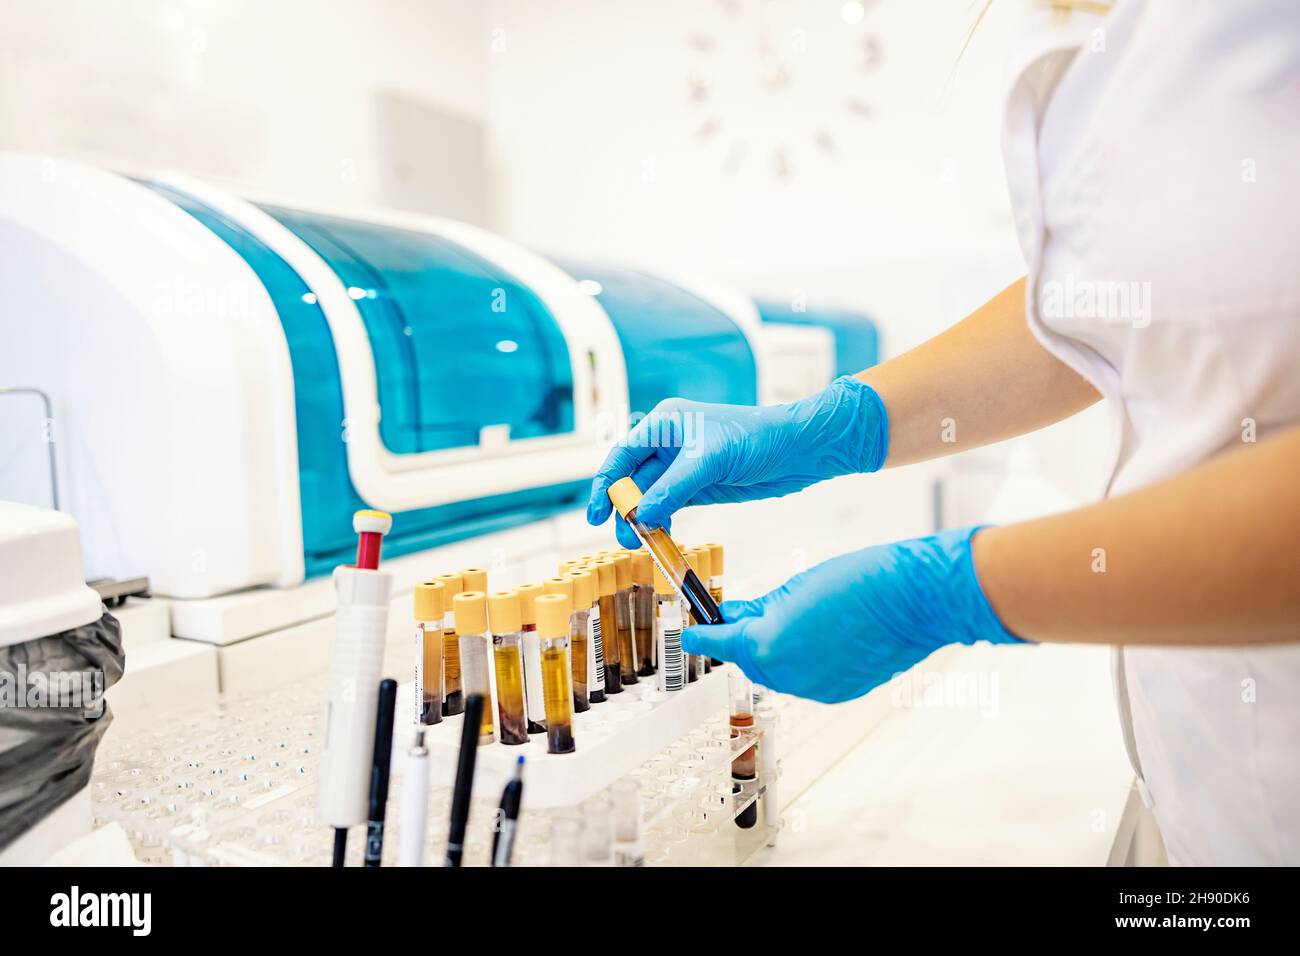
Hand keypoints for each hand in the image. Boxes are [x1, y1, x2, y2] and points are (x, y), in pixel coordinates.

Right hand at [586, 375, 888, 548]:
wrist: (800, 449)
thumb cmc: (757, 438)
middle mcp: (670, 443)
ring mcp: (685, 467)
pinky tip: (659, 537)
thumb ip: (673, 488)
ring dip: (642, 519)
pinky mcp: (701, 487)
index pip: (624, 455)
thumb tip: (641, 515)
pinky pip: (670, 506)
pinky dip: (662, 521)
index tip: (596, 513)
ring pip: (650, 497)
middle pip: (634, 479)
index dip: (606, 483)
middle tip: (621, 537)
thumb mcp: (710, 461)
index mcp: (666, 423)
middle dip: (623, 508)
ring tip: (638, 544)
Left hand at [682, 527, 1024, 702]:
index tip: (690, 629)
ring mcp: (813, 689)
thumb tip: (739, 615)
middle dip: (743, 637)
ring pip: (777, 671)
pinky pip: (806, 679)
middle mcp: (785, 676)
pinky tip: (820, 637)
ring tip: (793, 618)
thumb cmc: (858, 580)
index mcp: (766, 645)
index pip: (720, 642)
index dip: (703, 633)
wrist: (913, 600)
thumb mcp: (795, 587)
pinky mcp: (838, 693)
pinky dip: (803, 661)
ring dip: (774, 649)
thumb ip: (761, 607)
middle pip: (748, 659)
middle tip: (745, 612)